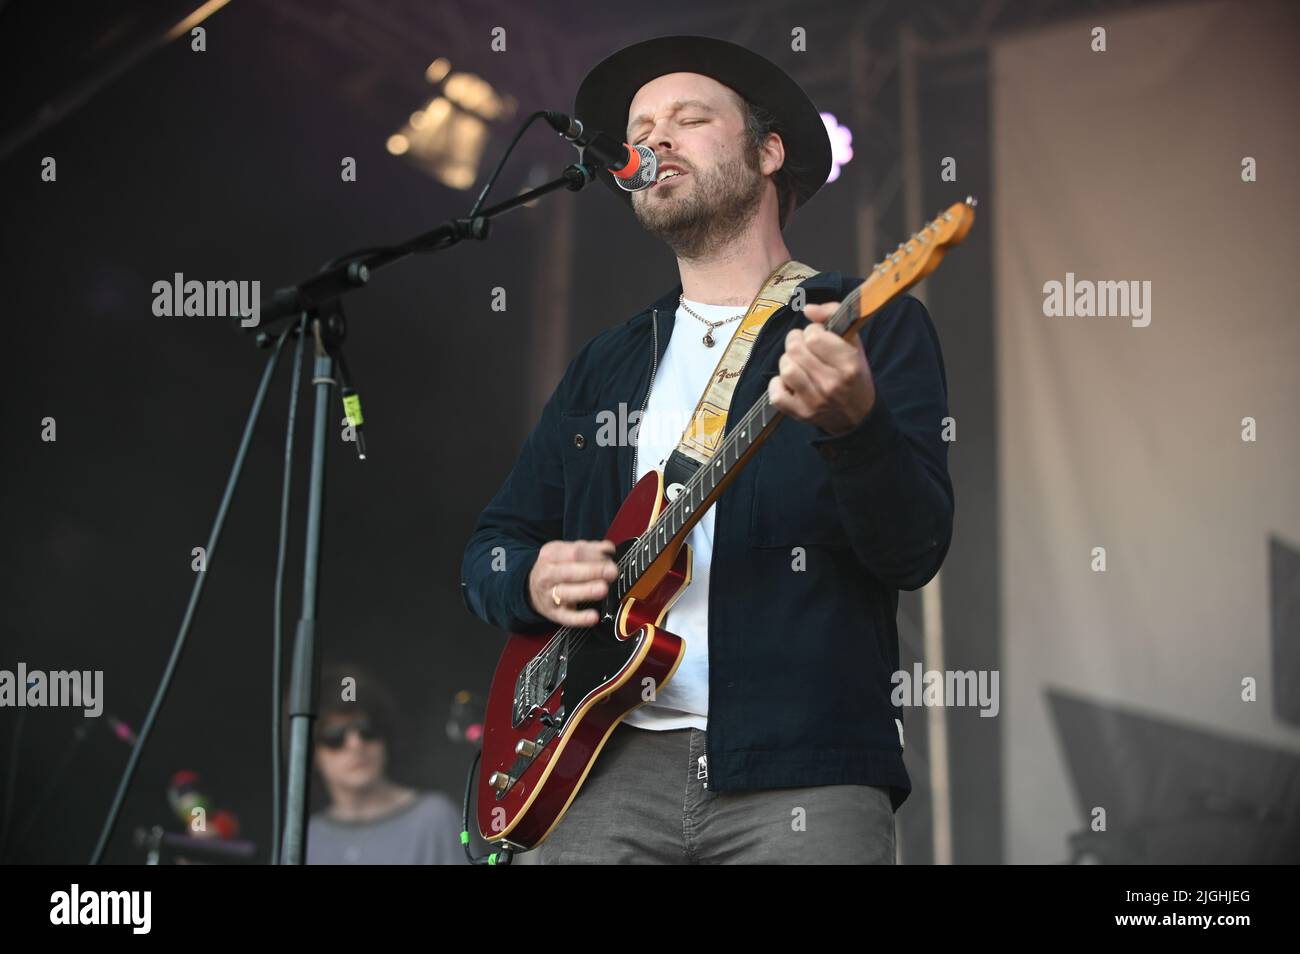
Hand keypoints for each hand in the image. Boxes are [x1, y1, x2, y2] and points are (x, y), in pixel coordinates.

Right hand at [527, 539, 617, 626]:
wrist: (530, 588)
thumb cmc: (555, 568)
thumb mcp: (564, 552)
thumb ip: (588, 549)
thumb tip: (608, 549)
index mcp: (551, 555)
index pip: (573, 553)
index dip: (593, 554)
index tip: (609, 555)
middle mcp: (547, 575)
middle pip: (570, 572)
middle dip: (593, 571)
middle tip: (611, 571)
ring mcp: (549, 595)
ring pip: (567, 593)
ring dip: (586, 591)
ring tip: (603, 589)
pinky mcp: (554, 613)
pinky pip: (567, 617)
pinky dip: (580, 618)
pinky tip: (593, 616)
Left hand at [768, 301, 875, 435]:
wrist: (857, 416)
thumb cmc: (854, 375)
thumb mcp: (854, 343)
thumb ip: (833, 316)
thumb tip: (807, 309)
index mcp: (848, 364)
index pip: (814, 336)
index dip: (813, 331)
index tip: (819, 337)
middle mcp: (831, 383)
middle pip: (795, 349)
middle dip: (796, 342)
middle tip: (804, 347)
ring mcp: (814, 401)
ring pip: (786, 368)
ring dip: (787, 361)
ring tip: (797, 364)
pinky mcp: (800, 414)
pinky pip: (776, 394)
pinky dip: (778, 385)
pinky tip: (789, 383)